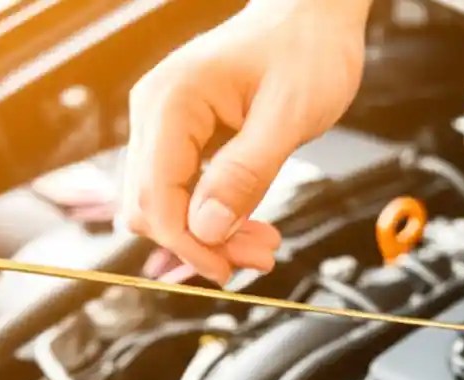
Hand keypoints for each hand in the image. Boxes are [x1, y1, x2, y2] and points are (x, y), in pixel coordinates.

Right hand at [121, 0, 368, 283]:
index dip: (187, 245)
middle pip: (150, 208)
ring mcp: (165, 124)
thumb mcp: (289, 115)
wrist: (313, 17)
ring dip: (207, 235)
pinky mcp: (182, 135)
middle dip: (199, 243)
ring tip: (262, 245)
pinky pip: (182, 190)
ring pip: (164, 205)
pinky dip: (211, 215)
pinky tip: (249, 225)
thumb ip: (247, 173)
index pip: (155, 198)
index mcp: (173, 102)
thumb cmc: (306, 50)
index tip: (226, 270)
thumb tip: (208, 226)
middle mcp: (156, 112)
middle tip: (259, 257)